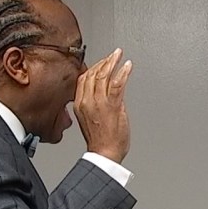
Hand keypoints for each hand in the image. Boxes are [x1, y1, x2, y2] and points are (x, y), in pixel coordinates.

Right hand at [75, 48, 132, 162]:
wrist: (104, 153)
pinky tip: (127, 66)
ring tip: (119, 55)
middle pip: (93, 74)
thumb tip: (105, 93)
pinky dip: (123, 72)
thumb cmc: (100, 140)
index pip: (83, 78)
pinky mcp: (112, 106)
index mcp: (80, 104)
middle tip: (113, 55)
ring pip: (104, 76)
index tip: (102, 61)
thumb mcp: (90, 118)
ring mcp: (99, 103)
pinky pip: (117, 84)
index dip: (93, 67)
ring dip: (113, 62)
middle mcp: (87, 101)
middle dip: (104, 61)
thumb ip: (95, 104)